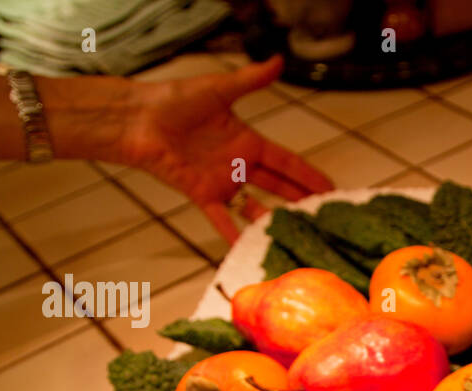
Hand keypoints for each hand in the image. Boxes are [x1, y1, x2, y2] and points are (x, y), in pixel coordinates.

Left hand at [119, 55, 332, 242]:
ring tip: (297, 237)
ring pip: (255, 207)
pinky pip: (222, 219)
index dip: (309, 175)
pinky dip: (233, 234)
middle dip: (301, 201)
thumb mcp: (219, 89)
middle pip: (278, 188)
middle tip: (324, 218)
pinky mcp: (202, 194)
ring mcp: (222, 183)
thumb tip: (280, 60)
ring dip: (274, 221)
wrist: (140, 118)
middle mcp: (239, 165)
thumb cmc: (176, 100)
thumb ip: (251, 80)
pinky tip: (249, 249)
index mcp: (248, 141)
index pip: (287, 163)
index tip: (331, 188)